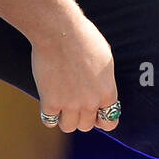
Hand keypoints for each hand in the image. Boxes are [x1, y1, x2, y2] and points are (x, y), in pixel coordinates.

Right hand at [31, 10, 120, 133]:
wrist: (60, 31)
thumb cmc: (83, 38)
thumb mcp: (105, 59)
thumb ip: (104, 80)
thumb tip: (101, 91)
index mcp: (107, 91)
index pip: (109, 122)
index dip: (102, 120)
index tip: (96, 115)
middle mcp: (91, 102)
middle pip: (87, 126)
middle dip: (81, 116)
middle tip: (75, 104)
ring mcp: (70, 103)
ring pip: (68, 127)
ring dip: (65, 118)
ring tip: (61, 104)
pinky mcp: (50, 101)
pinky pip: (49, 121)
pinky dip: (49, 115)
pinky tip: (49, 103)